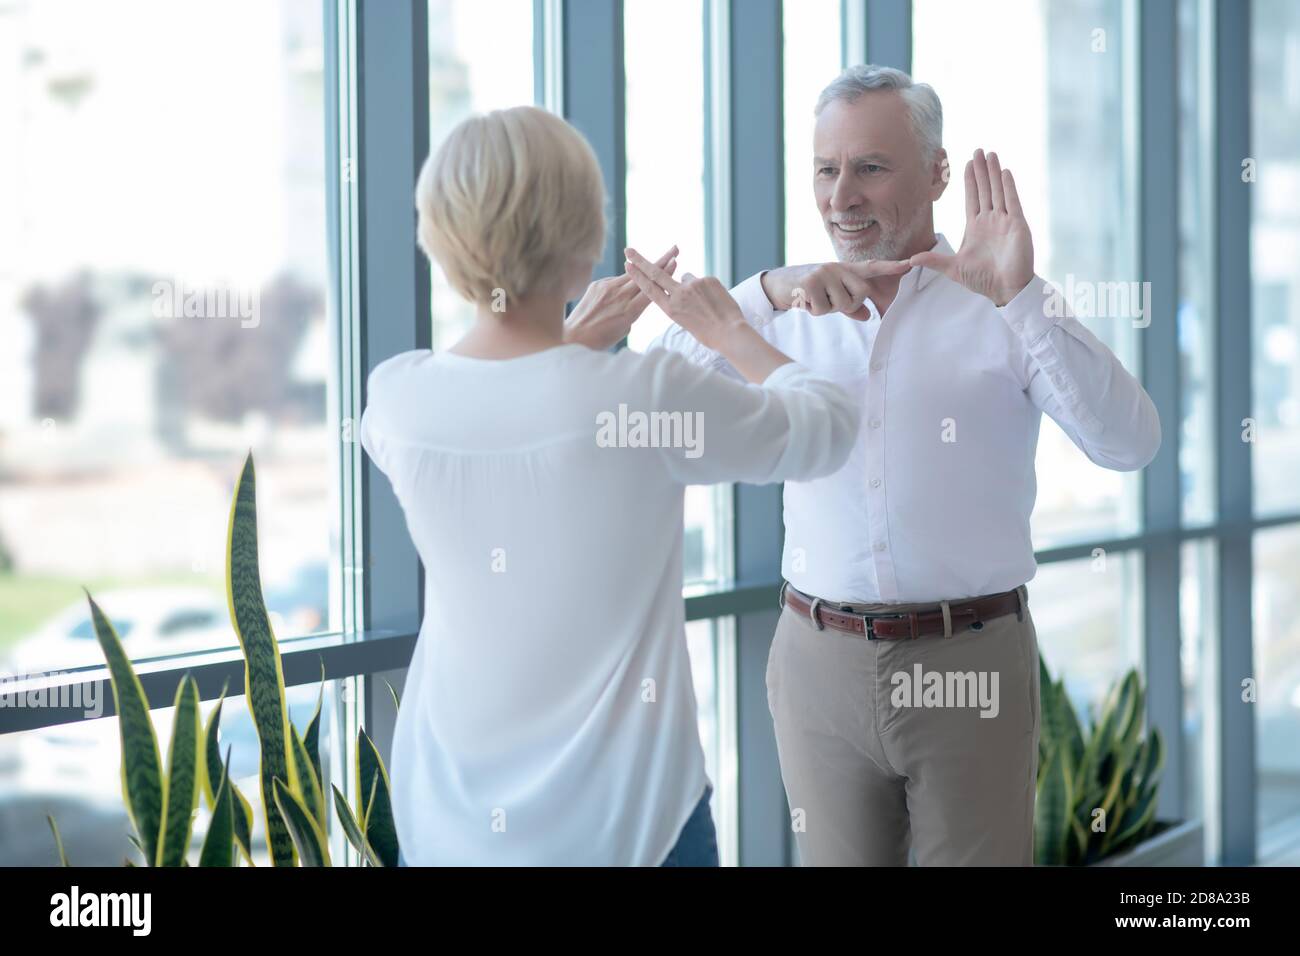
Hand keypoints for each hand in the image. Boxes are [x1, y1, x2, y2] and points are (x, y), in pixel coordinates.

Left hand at [563, 245, 677, 348]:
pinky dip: (624, 280)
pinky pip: (616, 279)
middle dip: (661, 261)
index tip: (675, 262)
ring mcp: (608, 288)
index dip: (665, 274)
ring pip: (631, 274)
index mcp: (630, 311)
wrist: (575, 336)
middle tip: (675, 249)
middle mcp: (620, 296)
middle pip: (645, 275)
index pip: (652, 288)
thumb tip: (634, 296)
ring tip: (656, 257)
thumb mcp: (625, 328)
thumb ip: (633, 310)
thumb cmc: (602, 339)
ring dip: (645, 265)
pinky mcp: (597, 284)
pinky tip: (627, 285)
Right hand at [624, 247, 745, 351]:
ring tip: (706, 304)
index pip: (649, 289)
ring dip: (692, 286)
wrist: (730, 333)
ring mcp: (693, 285)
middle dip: (641, 260)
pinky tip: (715, 300)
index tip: (627, 265)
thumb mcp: (686, 322)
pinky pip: (702, 280)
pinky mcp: (707, 279)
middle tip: (629, 249)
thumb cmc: (709, 333)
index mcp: (671, 309)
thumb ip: (679, 303)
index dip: (637, 276)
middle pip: (655, 274)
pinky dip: (706, 288)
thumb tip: (682, 285)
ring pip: (686, 278)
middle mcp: (679, 295)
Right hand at [759, 258, 910, 319]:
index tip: (910, 263)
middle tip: (828, 301)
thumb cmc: (809, 291)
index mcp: (844, 269)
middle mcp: (836, 267)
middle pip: (860, 294)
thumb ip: (851, 306)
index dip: (891, 267)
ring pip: (841, 304)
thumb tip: (867, 315)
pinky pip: (823, 309)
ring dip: (827, 309)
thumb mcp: (830, 296)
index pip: (871, 267)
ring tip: (814, 299)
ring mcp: (824, 273)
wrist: (778, 284)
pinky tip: (804, 301)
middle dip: (847, 304)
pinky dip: (814, 311)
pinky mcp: (810, 283)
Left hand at [909, 149, 1033, 306]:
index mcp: (975, 227)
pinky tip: (1004, 172)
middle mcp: (990, 221)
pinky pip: (1012, 201)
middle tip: (978, 150)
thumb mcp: (953, 268)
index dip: (970, 181)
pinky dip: (1008, 187)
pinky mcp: (1017, 225)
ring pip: (998, 191)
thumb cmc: (982, 280)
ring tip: (991, 154)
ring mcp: (1004, 221)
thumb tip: (911, 259)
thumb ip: (934, 260)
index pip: (972, 198)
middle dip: (982, 170)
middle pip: (985, 189)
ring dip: (994, 172)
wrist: (1005, 289)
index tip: (967, 164)